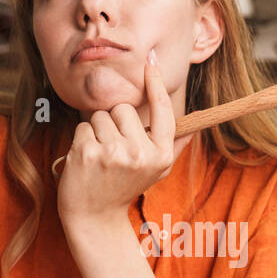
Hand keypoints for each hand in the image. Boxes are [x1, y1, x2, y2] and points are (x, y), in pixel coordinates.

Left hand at [57, 49, 174, 226]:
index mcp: (160, 155)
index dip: (156, 83)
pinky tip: (85, 160)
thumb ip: (173, 146)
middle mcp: (140, 154)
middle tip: (112, 149)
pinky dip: (80, 139)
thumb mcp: (156, 171)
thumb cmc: (124, 188)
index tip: (150, 60)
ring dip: (96, 131)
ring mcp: (114, 154)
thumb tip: (195, 127)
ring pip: (100, 116)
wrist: (94, 217)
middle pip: (124, 108)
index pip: (162, 110)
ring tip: (98, 156)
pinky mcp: (89, 153)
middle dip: (113, 122)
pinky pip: (83, 126)